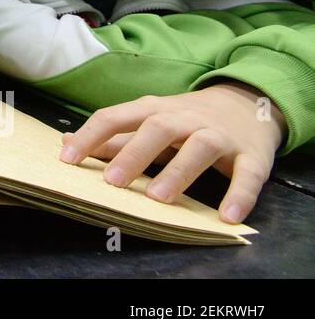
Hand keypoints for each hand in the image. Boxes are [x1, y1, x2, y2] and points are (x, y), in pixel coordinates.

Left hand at [60, 81, 287, 223]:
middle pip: (157, 129)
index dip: (91, 136)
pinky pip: (248, 174)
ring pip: (200, 148)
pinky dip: (240, 194)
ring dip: (178, 173)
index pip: (115, 117)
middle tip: (112, 182)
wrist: (248, 103)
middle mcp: (185, 118)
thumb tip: (65, 142)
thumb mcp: (148, 122)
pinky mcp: (252, 155)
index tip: (66, 160)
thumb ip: (112, 136)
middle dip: (133, 154)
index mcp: (153, 110)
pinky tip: (226, 215)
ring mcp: (220, 135)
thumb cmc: (186, 119)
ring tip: (157, 199)